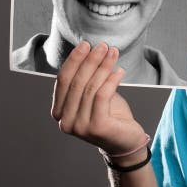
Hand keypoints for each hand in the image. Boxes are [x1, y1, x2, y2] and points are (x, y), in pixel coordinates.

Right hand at [51, 42, 147, 159]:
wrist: (127, 142)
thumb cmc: (111, 116)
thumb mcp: (95, 95)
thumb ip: (87, 80)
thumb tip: (90, 52)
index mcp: (59, 112)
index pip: (62, 80)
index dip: (74, 61)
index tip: (86, 44)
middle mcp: (65, 121)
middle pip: (76, 82)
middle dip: (90, 61)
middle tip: (103, 46)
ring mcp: (79, 126)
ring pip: (90, 88)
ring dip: (103, 67)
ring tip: (113, 53)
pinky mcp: (96, 127)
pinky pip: (102, 96)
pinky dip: (111, 80)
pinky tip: (120, 70)